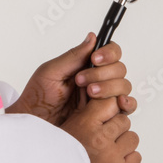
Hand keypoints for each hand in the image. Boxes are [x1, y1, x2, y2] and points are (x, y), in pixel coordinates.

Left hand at [5, 33, 135, 126]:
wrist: (34, 124)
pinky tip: (118, 103)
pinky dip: (128, 103)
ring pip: (123, 86)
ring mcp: (103, 97)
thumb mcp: (51, 72)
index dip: (108, 53)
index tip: (95, 59)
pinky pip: (126, 107)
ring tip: (90, 94)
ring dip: (110, 87)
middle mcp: (97, 80)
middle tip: (81, 81)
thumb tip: (92, 37)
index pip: (110, 53)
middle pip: (119, 69)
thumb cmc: (37, 98)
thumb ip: (73, 56)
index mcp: (85, 66)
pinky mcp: (106, 114)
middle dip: (102, 73)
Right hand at [60, 96, 140, 162]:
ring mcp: (113, 158)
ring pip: (132, 138)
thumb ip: (84, 119)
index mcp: (85, 125)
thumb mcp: (62, 133)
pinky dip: (127, 159)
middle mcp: (101, 140)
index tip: (106, 114)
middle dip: (115, 128)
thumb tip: (101, 106)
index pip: (110, 103)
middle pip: (124, 121)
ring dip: (123, 143)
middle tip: (104, 137)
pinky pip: (136, 158)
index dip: (108, 109)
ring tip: (108, 151)